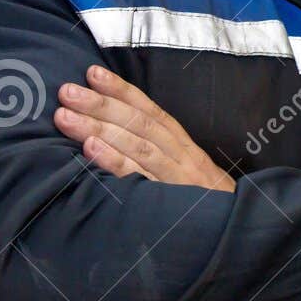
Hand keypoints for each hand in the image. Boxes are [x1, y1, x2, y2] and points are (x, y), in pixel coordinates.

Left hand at [54, 65, 235, 191]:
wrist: (235, 226)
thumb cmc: (203, 199)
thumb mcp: (187, 169)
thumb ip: (160, 151)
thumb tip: (116, 132)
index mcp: (183, 145)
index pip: (151, 111)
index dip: (122, 90)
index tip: (92, 73)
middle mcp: (181, 155)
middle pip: (139, 123)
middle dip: (101, 105)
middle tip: (67, 91)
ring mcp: (176, 176)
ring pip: (136, 145)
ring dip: (99, 128)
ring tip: (66, 116)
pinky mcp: (169, 200)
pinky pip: (139, 178)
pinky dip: (114, 162)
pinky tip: (90, 149)